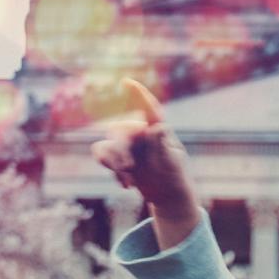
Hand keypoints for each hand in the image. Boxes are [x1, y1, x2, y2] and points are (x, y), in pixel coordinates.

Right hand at [91, 78, 197, 211]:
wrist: (168, 196)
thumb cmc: (175, 177)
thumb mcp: (172, 163)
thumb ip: (162, 146)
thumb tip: (159, 126)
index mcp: (158, 130)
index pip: (150, 109)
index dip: (138, 94)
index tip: (127, 82)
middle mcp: (141, 134)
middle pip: (120, 130)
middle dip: (120, 149)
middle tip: (128, 167)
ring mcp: (129, 145)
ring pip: (108, 144)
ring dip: (113, 161)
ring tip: (128, 181)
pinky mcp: (119, 157)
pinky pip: (102, 153)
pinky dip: (111, 169)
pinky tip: (127, 184)